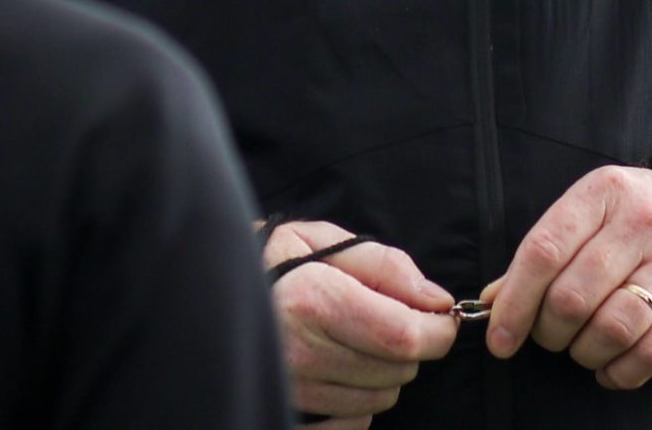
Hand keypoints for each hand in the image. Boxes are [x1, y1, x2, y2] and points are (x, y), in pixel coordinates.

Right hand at [263, 220, 459, 426]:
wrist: (210, 293)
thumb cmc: (271, 260)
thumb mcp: (321, 239)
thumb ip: (383, 264)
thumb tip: (435, 299)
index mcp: (312, 299)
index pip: (403, 335)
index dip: (437, 330)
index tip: (442, 318)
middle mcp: (300, 351)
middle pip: (397, 370)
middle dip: (409, 345)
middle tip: (386, 318)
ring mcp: (293, 389)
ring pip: (380, 398)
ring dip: (383, 371)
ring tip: (355, 339)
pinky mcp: (292, 411)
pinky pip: (355, 422)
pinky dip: (359, 399)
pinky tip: (340, 368)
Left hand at [483, 166, 651, 390]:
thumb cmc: (647, 222)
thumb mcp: (597, 216)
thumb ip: (548, 253)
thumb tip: (494, 299)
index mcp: (604, 191)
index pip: (543, 251)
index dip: (513, 303)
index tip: (499, 339)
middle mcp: (643, 220)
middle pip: (572, 297)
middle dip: (549, 333)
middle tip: (552, 338)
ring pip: (611, 329)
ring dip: (586, 354)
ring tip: (585, 350)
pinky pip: (651, 354)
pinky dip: (621, 373)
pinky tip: (612, 369)